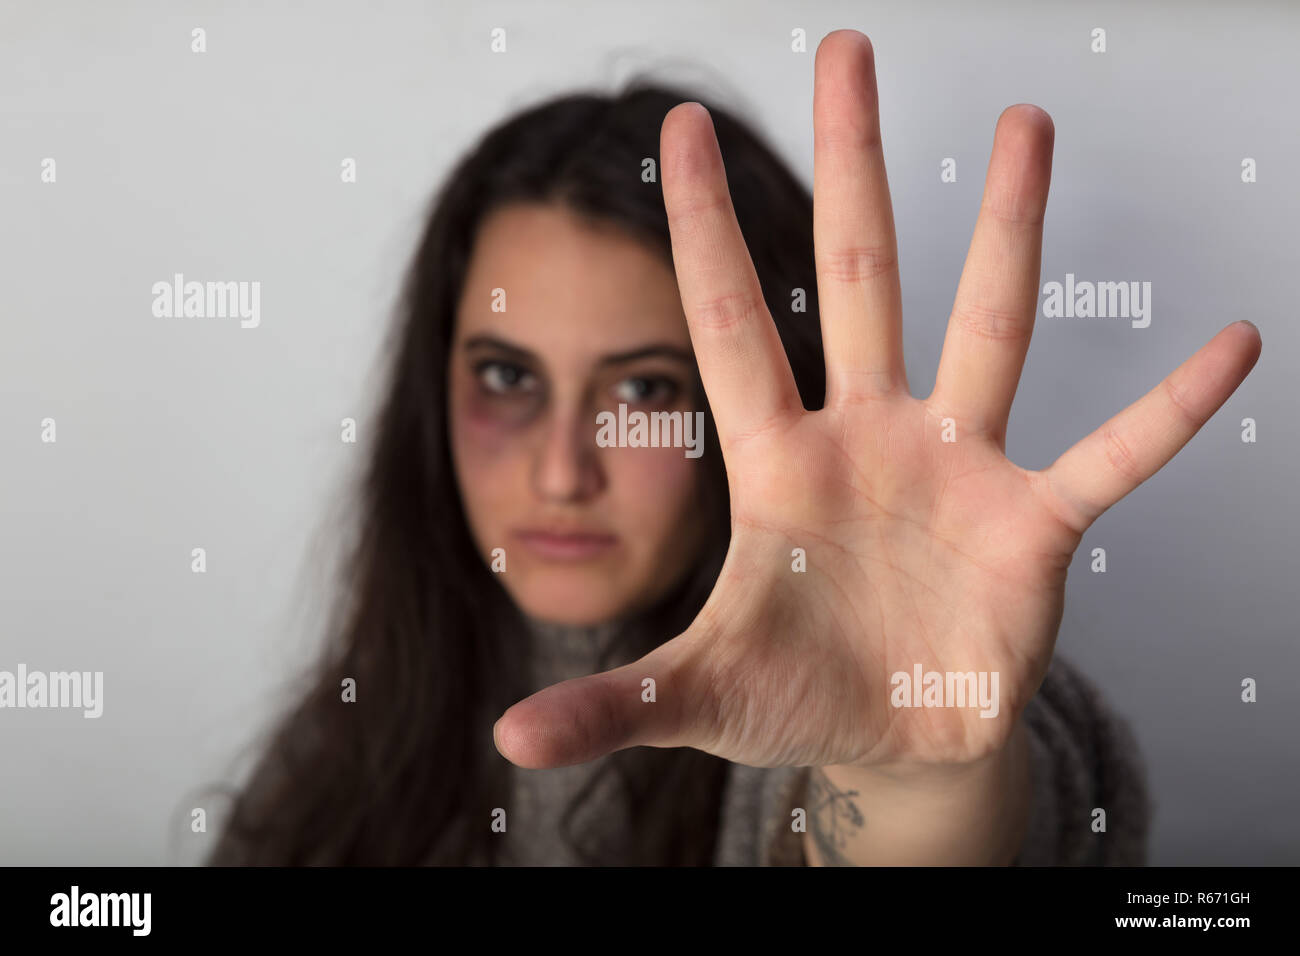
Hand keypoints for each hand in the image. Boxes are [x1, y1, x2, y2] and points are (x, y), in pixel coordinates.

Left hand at [491, 29, 1261, 772]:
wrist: (889, 737)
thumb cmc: (793, 696)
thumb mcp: (695, 697)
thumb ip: (610, 706)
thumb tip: (508, 739)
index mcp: (778, 464)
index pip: (729, 321)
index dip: (700, 225)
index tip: (671, 125)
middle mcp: (866, 439)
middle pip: (857, 277)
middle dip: (849, 165)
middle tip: (847, 50)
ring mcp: (954, 472)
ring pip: (984, 328)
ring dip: (1007, 232)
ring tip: (1024, 128)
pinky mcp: (1031, 527)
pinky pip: (1109, 457)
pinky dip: (1165, 413)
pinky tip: (1227, 346)